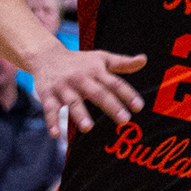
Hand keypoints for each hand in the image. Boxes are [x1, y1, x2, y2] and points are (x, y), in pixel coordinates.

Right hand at [28, 46, 147, 137]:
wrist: (46, 56)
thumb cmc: (79, 61)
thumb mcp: (101, 58)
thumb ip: (122, 63)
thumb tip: (143, 60)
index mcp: (96, 71)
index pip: (114, 83)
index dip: (127, 94)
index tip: (139, 107)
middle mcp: (81, 79)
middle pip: (98, 93)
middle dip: (111, 106)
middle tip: (124, 120)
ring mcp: (64, 87)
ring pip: (73, 102)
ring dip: (80, 115)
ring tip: (88, 128)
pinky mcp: (48, 95)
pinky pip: (50, 110)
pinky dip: (52, 122)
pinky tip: (56, 134)